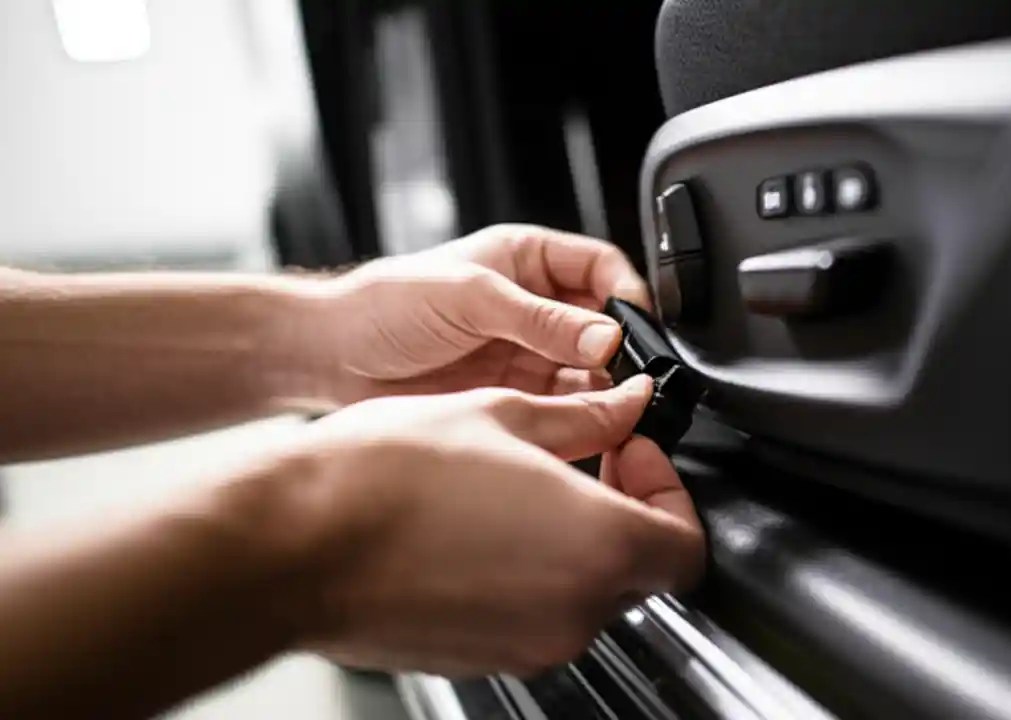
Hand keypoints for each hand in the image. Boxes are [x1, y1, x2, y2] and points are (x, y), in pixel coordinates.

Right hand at [289, 376, 704, 676]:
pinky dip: (529, 572)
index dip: (670, 491)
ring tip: (522, 483)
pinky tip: (483, 524)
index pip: (687, 541)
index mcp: (597, 546)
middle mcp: (574, 610)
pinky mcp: (486, 655)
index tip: (632, 453)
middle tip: (587, 457)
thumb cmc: (384, 479)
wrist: (292, 545)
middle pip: (641, 567)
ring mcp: (529, 644)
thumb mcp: (502, 416)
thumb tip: (626, 408)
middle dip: (623, 507)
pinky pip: (535, 613)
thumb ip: (585, 418)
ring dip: (574, 539)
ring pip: (586, 591)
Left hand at [316, 224, 649, 402]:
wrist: (331, 357)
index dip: (627, 293)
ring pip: (591, 369)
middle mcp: (534, 305)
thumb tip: (605, 337)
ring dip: (605, 387)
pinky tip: (584, 424)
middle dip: (621, 348)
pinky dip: (581, 415)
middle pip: (604, 323)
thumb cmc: (385, 304)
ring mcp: (526, 352)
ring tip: (610, 404)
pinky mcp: (514, 395)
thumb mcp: (470, 297)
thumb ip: (540, 320)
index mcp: (528, 259)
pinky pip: (564, 404)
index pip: (601, 268)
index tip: (637, 326)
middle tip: (628, 374)